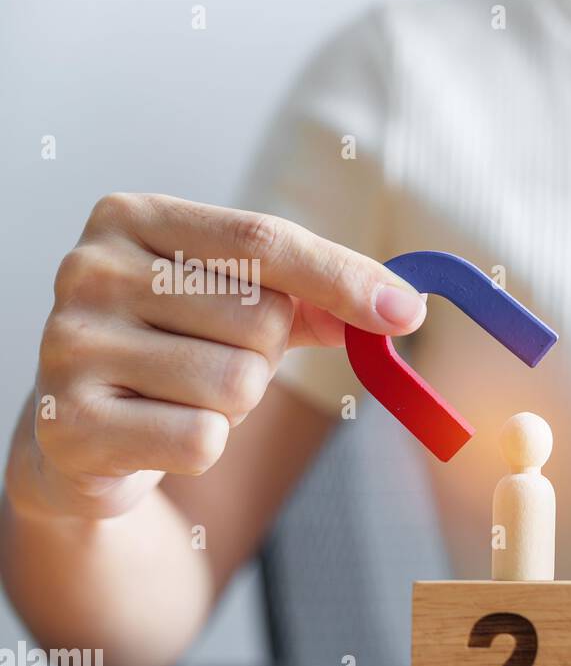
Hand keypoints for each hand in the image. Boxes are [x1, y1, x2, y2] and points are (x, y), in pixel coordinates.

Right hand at [12, 193, 425, 518]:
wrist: (81, 435)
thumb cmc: (175, 352)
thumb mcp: (242, 305)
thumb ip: (316, 297)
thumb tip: (400, 305)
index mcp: (134, 218)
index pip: (262, 240)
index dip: (342, 278)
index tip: (406, 311)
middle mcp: (91, 270)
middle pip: (259, 319)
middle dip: (264, 356)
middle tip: (212, 361)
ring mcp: (69, 344)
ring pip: (236, 384)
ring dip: (233, 405)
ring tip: (182, 397)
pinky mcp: (70, 422)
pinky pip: (201, 440)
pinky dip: (202, 447)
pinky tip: (158, 434)